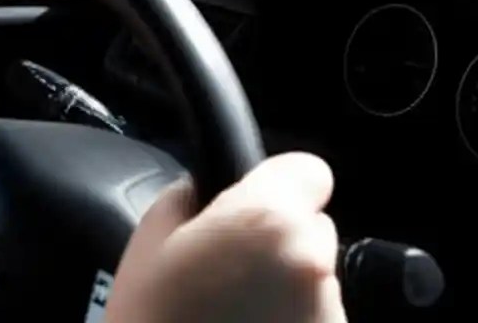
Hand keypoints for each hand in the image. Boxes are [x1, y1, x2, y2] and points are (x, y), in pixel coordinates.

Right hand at [106, 152, 346, 322]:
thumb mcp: (149, 240)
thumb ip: (193, 198)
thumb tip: (216, 189)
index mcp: (269, 221)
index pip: (310, 169)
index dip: (278, 185)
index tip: (253, 206)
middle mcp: (312, 263)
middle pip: (312, 226)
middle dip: (278, 241)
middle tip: (228, 271)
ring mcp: (328, 312)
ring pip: (315, 276)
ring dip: (285, 286)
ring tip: (232, 313)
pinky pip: (315, 316)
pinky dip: (291, 322)